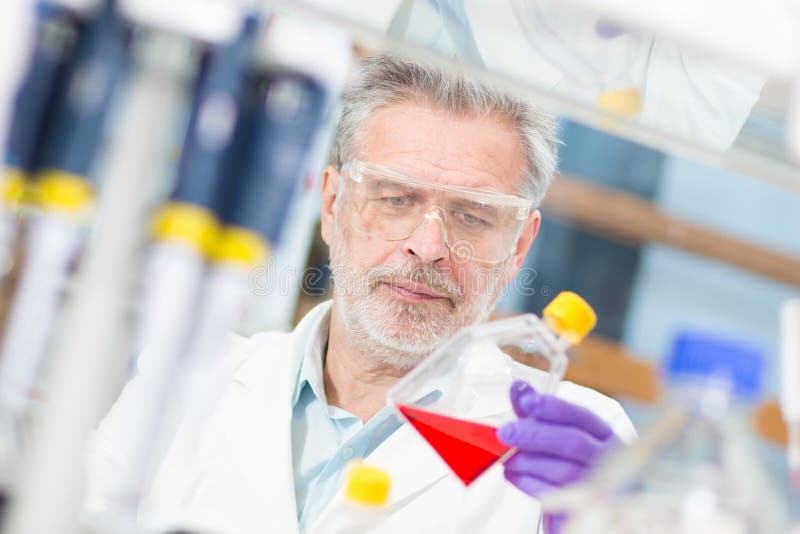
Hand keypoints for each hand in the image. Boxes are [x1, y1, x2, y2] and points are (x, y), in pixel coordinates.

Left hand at [496, 381, 620, 532]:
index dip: (554, 408)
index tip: (527, 402)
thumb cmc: (569, 467)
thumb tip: (518, 387)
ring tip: (506, 459)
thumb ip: (538, 414)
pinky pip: (554, 495)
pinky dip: (529, 483)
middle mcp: (606, 459)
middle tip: (506, 432)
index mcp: (603, 435)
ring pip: (564, 470)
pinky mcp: (583, 510)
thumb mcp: (555, 437)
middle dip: (535, 434)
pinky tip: (513, 475)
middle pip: (573, 442)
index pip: (582, 416)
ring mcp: (599, 486)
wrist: (583, 513)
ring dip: (528, 462)